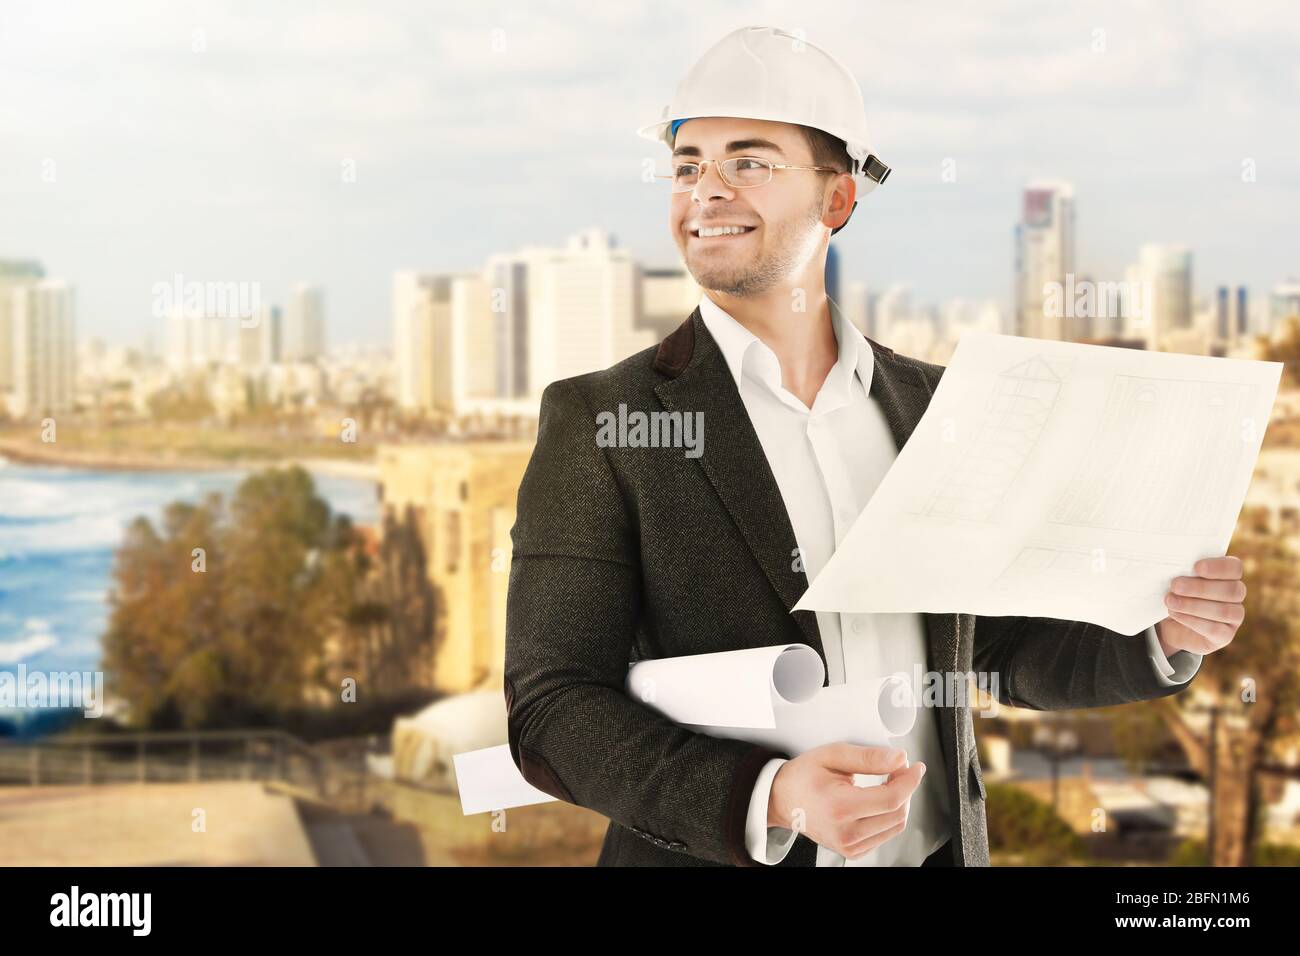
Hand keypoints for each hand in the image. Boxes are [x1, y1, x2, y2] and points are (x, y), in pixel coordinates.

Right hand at [768, 742, 924, 859]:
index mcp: (840, 807)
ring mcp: (850, 845)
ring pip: (896, 825)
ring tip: (887, 782)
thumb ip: (868, 757)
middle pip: (898, 813)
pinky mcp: (853, 850)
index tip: (915, 766)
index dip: (910, 780)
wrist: (782, 800)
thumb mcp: (833, 755)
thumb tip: (899, 759)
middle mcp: (846, 832)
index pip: (892, 798)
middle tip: (897, 768)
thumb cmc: (803, 776)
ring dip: (899, 801)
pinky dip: (889, 815)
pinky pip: (886, 834)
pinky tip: (878, 799)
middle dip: (905, 787)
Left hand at [1157, 555, 1245, 657]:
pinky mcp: (1225, 636)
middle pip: (1231, 590)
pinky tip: (1175, 614)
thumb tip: (1169, 565)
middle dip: (1200, 588)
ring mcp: (1234, 617)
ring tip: (1170, 601)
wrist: (1171, 624)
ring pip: (1224, 611)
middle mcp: (1236, 595)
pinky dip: (1192, 621)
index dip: (1219, 567)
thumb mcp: (1178, 579)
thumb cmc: (1176, 593)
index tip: (1196, 567)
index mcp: (1229, 576)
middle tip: (1175, 585)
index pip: (1235, 568)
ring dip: (1193, 605)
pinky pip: (1215, 630)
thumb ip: (1182, 571)